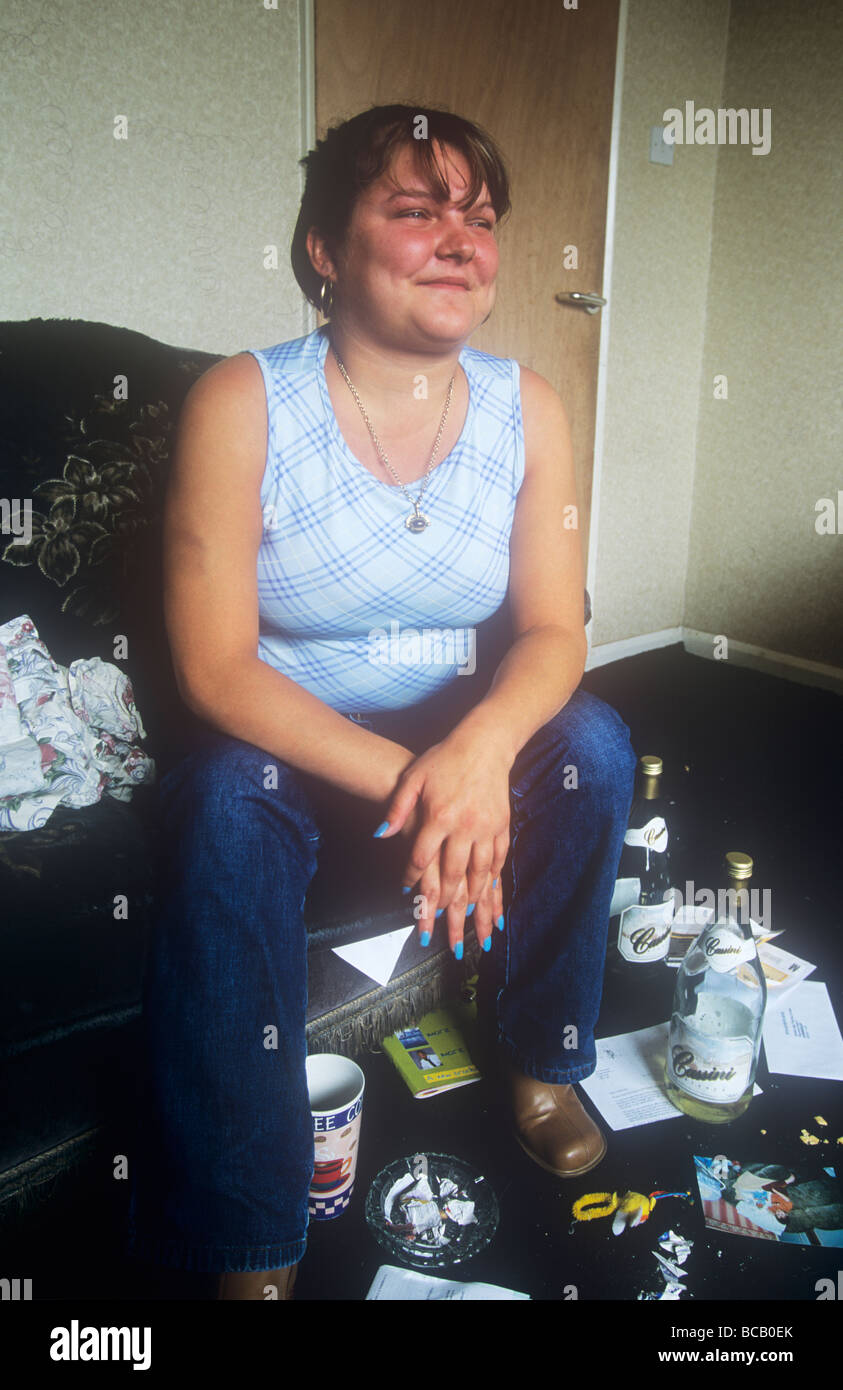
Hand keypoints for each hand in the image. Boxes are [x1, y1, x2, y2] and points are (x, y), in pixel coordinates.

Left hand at [374, 729, 510, 953]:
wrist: (484, 744)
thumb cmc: (444, 758)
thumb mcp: (414, 777)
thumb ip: (397, 808)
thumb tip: (381, 835)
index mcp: (439, 816)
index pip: (421, 857)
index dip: (411, 878)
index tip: (405, 893)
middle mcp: (465, 827)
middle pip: (452, 874)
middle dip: (443, 903)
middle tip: (437, 924)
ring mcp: (487, 828)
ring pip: (479, 873)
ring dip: (471, 898)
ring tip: (465, 919)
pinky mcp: (502, 826)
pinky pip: (498, 859)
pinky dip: (493, 880)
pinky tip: (488, 893)